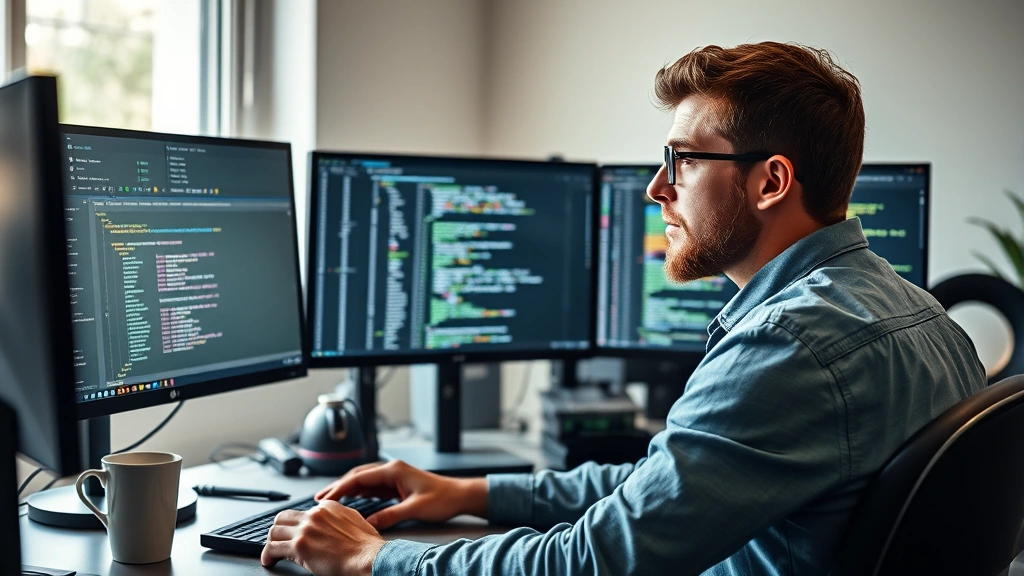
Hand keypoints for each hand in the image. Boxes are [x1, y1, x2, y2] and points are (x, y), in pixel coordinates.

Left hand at [261, 499, 384, 575]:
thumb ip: (339, 517)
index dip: (297, 525)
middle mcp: (314, 515)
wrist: (368, 558)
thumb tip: (333, 523)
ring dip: (271, 543)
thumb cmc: (366, 546)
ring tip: (272, 552)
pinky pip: (273, 548)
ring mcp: (305, 529)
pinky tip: (269, 561)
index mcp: (327, 507)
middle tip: (278, 540)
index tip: (295, 534)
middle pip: (283, 517)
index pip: (302, 512)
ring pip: (274, 532)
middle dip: (278, 530)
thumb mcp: (356, 520)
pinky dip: (267, 556)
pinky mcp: (299, 546)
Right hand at [315, 460, 486, 529]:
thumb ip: (390, 515)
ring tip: (330, 501)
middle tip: (319, 499)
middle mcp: (391, 470)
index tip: (324, 497)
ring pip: (363, 482)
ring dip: (347, 490)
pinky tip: (350, 502)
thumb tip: (368, 523)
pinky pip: (372, 488)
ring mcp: (394, 476)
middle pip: (357, 477)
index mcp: (393, 470)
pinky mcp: (397, 485)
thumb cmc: (443, 498)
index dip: (339, 488)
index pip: (359, 477)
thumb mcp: (414, 509)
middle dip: (337, 487)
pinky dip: (359, 494)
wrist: (460, 495)